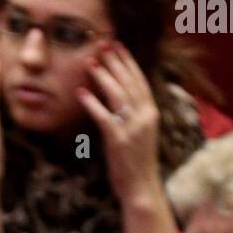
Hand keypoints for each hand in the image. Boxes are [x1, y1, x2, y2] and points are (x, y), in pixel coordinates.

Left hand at [77, 42, 161, 202]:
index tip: (117, 46)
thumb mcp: (139, 132)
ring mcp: (132, 128)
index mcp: (152, 112)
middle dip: (114, 61)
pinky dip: (91, 103)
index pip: (139, 80)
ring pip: (117, 94)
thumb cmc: (136, 162)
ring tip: (89, 62)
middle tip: (101, 44)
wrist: (141, 188)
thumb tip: (117, 96)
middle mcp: (145, 116)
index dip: (128, 61)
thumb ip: (132, 113)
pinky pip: (103, 116)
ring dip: (102, 76)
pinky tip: (80, 92)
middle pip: (128, 82)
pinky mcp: (119, 140)